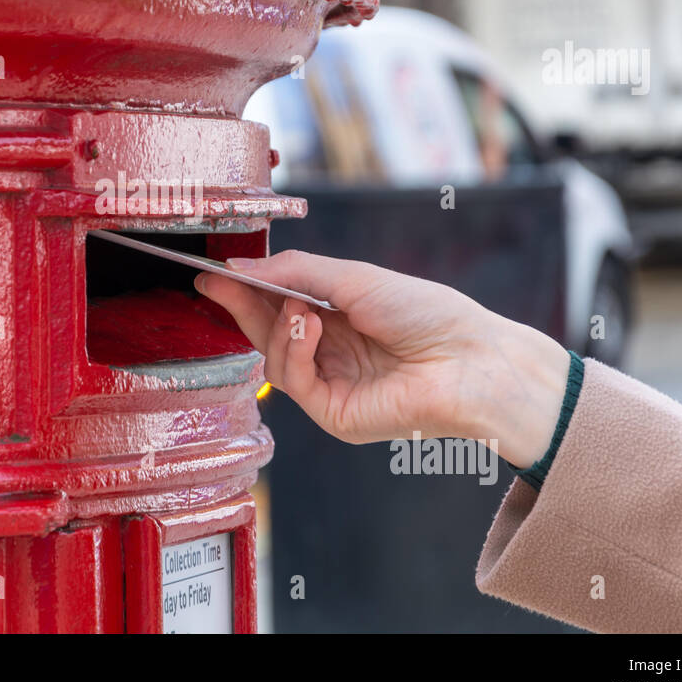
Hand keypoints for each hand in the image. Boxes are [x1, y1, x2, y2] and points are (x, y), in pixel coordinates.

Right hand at [194, 250, 570, 468]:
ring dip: (280, 328)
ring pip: (274, 360)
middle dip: (242, 306)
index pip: (278, 305)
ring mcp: (332, 386)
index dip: (245, 289)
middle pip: (268, 333)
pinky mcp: (335, 415)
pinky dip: (295, 350)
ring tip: (303, 309)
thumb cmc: (425, 313)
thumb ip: (293, 272)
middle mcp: (331, 353)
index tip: (213, 272)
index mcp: (338, 318)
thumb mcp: (352, 278)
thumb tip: (239, 267)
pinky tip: (313, 328)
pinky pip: (293, 383)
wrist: (469, 359)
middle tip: (216, 282)